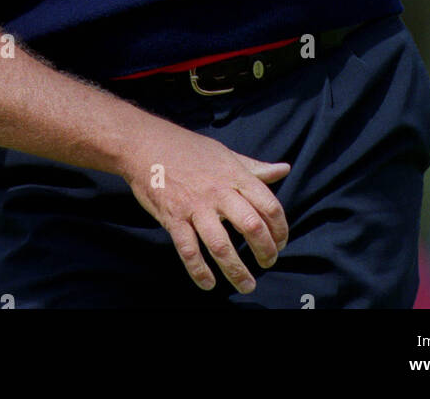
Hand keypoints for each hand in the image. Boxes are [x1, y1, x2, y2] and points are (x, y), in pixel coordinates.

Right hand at [120, 116, 290, 293]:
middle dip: (266, 251)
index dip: (280, 228)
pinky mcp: (173, 218)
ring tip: (247, 285)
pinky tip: (208, 283)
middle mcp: (218, 192)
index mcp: (234, 175)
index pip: (269, 205)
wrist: (145, 143)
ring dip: (237, 270)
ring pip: (221, 245)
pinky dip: (199, 271)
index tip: (281, 242)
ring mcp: (195, 206)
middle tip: (269, 263)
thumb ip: (255, 168)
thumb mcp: (226, 154)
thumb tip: (284, 169)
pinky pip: (189, 251)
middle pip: (251, 226)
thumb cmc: (189, 149)